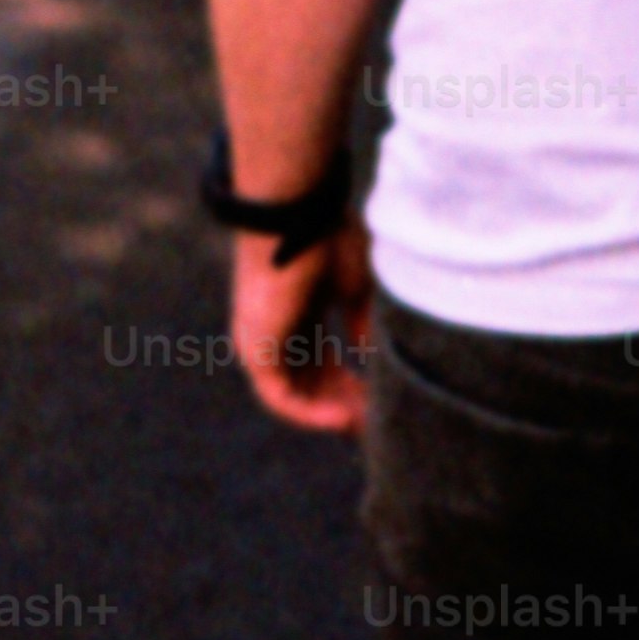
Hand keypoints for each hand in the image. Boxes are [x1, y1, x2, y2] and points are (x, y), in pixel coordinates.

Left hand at [233, 221, 374, 432]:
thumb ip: (361, 326)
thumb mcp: (355, 289)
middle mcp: (275, 336)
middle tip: (379, 424)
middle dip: (346, 408)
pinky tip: (346, 417)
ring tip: (366, 426)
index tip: (383, 404)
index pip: (323, 367)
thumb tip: (374, 360)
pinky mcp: (255, 351)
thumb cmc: (327, 237)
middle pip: (311, 387)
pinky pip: (281, 398)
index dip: (354, 389)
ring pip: (297, 397)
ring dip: (332, 415)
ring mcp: (261, 345)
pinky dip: (312, 414)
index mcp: (298, 318)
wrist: (296, 213)